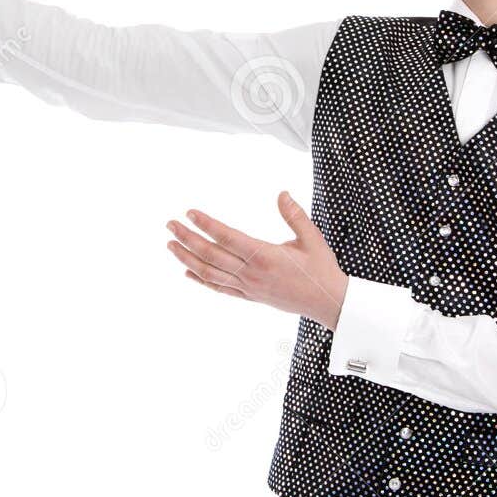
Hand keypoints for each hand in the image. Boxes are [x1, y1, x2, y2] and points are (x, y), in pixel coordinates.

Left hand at [166, 191, 349, 329]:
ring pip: (210, 273)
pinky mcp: (250, 297)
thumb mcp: (312, 238)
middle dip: (187, 238)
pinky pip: (220, 288)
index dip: (206, 225)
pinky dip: (201, 280)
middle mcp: (252, 273)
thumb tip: (281, 193)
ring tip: (171, 245)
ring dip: (187, 258)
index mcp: (265, 256)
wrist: (327, 302)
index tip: (189, 212)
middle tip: (170, 224)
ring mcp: (248, 287)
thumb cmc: (321, 269)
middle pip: (211, 254)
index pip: (227, 237)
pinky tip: (188, 271)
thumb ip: (294, 216)